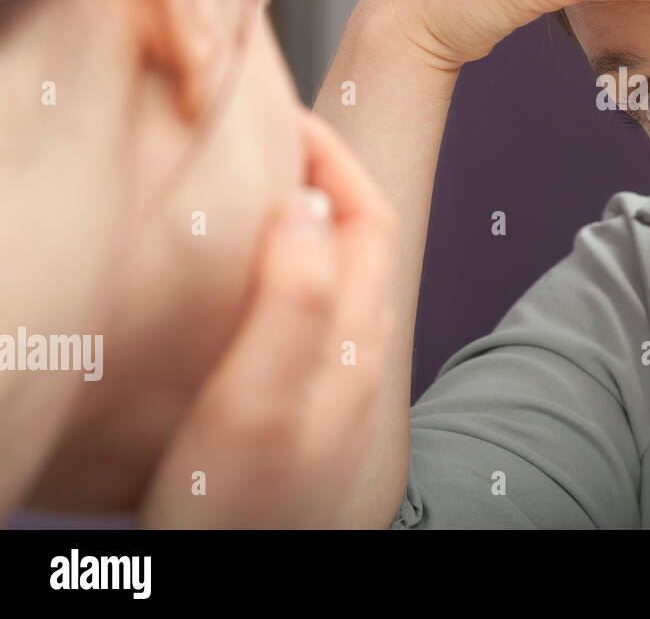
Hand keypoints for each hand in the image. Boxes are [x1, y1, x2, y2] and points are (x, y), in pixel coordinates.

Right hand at [138, 111, 397, 527]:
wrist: (243, 584)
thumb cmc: (236, 511)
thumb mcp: (257, 403)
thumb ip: (292, 302)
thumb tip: (308, 205)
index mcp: (355, 341)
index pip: (370, 214)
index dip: (335, 156)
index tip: (286, 120)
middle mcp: (362, 357)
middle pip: (367, 237)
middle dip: (330, 175)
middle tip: (272, 140)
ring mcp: (340, 385)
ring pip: (346, 274)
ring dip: (316, 220)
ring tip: (262, 190)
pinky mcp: (310, 409)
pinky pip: (320, 313)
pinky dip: (300, 268)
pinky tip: (256, 278)